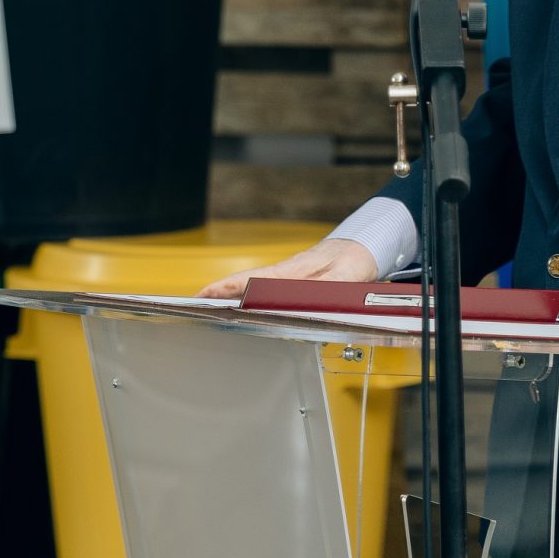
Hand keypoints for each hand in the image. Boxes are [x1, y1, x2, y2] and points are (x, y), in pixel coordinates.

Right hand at [198, 237, 379, 299]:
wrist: (364, 246)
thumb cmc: (355, 259)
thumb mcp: (347, 277)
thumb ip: (328, 291)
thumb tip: (305, 306)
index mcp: (291, 272)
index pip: (251, 280)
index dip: (226, 288)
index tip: (203, 295)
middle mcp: (284, 274)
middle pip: (244, 284)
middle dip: (218, 294)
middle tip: (194, 306)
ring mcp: (287, 277)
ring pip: (252, 287)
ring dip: (230, 297)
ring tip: (209, 311)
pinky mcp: (293, 283)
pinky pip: (264, 291)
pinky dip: (247, 298)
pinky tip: (242, 309)